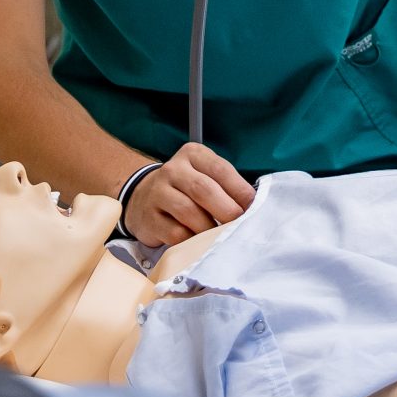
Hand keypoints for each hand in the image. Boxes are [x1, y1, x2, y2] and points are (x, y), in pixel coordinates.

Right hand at [124, 143, 255, 246]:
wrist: (142, 198)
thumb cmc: (186, 188)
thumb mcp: (205, 175)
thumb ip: (226, 185)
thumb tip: (252, 206)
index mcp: (193, 154)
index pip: (220, 170)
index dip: (240, 190)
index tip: (253, 207)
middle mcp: (173, 170)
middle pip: (204, 190)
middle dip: (227, 210)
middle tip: (239, 225)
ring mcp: (158, 193)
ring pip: (189, 212)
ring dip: (210, 228)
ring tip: (219, 235)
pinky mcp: (149, 218)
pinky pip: (176, 233)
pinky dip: (192, 240)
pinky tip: (198, 241)